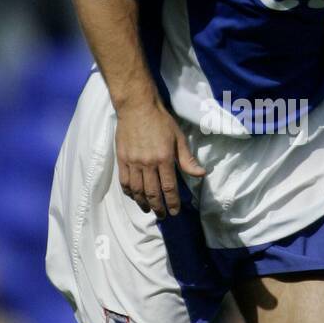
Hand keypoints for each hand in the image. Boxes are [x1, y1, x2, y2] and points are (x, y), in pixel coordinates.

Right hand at [116, 99, 205, 218]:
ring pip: (137, 190)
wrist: (137, 107)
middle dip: (159, 207)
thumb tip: (201, 174)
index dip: (172, 202)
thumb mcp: (179, 138)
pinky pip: (124, 182)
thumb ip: (187, 159)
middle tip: (163, 215)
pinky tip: (135, 197)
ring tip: (149, 209)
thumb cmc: (161, 121)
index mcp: (164, 158)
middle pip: (153, 193)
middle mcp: (148, 163)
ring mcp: (133, 162)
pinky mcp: (122, 159)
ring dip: (143, 203)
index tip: (175, 211)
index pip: (169, 187)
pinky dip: (129, 192)